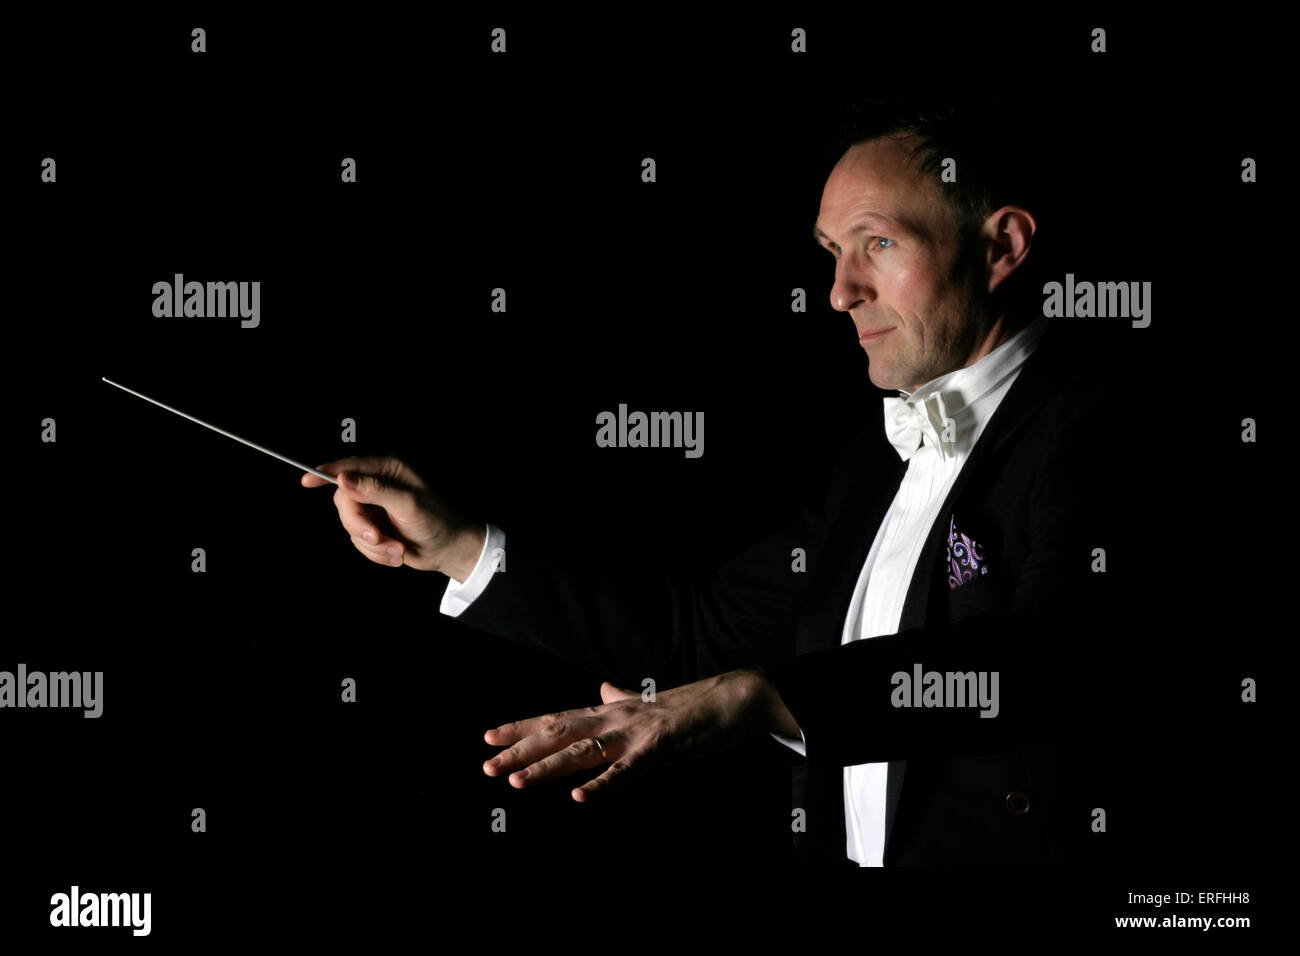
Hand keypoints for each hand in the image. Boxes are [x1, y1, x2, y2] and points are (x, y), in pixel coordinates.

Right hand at [300, 455, 483, 578]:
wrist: (447, 551)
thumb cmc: (436, 523)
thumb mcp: (408, 505)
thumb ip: (375, 491)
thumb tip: (344, 479)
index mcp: (389, 469)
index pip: (351, 466)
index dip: (327, 472)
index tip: (307, 480)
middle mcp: (378, 484)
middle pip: (344, 501)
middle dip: (360, 526)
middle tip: (378, 539)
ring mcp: (373, 506)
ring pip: (349, 525)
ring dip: (373, 544)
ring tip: (397, 548)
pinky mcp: (371, 527)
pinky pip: (357, 541)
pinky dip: (376, 552)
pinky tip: (395, 552)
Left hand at [482, 668, 797, 801]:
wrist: (735, 695)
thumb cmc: (694, 704)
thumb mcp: (648, 701)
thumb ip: (621, 696)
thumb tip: (601, 686)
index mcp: (612, 709)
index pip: (557, 718)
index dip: (522, 727)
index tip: (489, 737)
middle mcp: (616, 717)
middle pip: (559, 734)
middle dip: (520, 750)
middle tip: (486, 766)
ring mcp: (636, 732)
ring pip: (583, 752)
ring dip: (547, 767)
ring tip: (517, 781)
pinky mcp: (660, 748)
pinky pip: (625, 770)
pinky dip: (601, 784)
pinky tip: (579, 798)